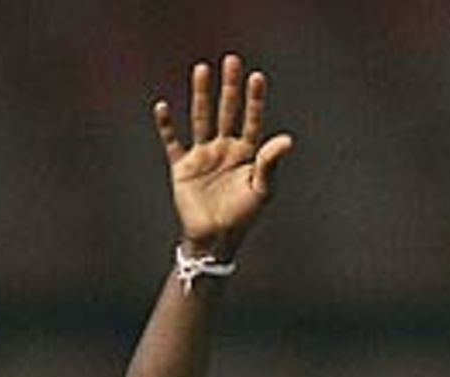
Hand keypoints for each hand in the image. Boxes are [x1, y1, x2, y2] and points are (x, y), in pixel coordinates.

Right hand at [156, 53, 292, 258]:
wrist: (215, 241)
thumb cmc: (242, 218)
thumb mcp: (261, 190)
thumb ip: (270, 163)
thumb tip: (287, 140)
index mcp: (246, 154)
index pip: (252, 120)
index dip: (254, 100)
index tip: (256, 77)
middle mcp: (224, 149)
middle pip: (226, 111)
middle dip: (229, 88)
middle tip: (231, 60)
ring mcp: (203, 156)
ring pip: (201, 119)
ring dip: (201, 95)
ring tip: (202, 69)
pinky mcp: (182, 167)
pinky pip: (172, 142)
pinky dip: (166, 126)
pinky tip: (162, 107)